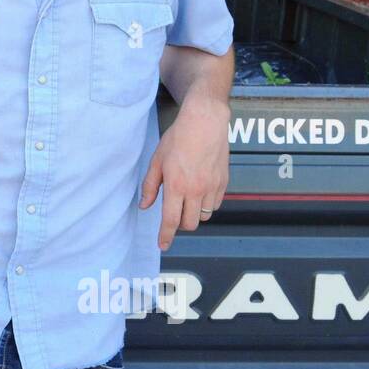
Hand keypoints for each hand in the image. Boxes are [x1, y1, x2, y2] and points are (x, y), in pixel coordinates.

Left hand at [138, 96, 228, 249]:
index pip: (170, 220)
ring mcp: (212, 187)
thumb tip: (144, 206)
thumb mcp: (157, 160)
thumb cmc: (178, 139)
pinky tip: (199, 193)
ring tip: (186, 200)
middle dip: (180, 225)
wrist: (205, 122)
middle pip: (190, 224)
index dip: (165, 236)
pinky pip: (215, 205)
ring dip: (194, 215)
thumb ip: (150, 186)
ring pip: (204, 216)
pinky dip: (206, 205)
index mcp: (176, 186)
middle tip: (173, 215)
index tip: (162, 245)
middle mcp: (196, 190)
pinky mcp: (223, 183)